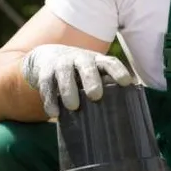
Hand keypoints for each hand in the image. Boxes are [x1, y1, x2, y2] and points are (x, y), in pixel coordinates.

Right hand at [19, 43, 133, 117]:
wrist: (46, 57)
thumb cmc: (78, 72)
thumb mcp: (92, 73)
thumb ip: (104, 86)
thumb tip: (124, 111)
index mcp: (95, 61)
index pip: (109, 62)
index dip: (118, 71)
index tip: (126, 82)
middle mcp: (79, 59)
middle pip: (86, 66)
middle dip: (91, 79)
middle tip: (95, 95)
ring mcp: (60, 64)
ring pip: (64, 73)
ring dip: (68, 89)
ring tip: (73, 107)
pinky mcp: (45, 73)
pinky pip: (47, 85)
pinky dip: (50, 99)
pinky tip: (54, 113)